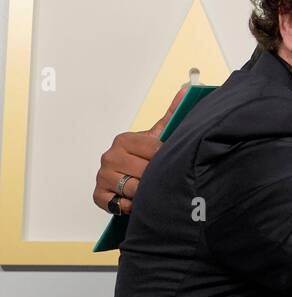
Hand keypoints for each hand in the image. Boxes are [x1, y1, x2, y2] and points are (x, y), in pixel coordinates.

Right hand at [93, 86, 186, 213]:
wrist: (130, 175)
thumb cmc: (147, 156)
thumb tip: (186, 91)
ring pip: (133, 189)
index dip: (166, 159)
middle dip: (157, 177)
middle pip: (145, 172)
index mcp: (124, 140)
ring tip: (150, 188)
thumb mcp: (159, 136)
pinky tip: (135, 201)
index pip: (154, 151)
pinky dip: (128, 205)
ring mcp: (103, 175)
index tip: (170, 160)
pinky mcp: (98, 194)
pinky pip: (116, 203)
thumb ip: (172, 115)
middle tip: (161, 176)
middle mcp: (110, 156)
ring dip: (145, 192)